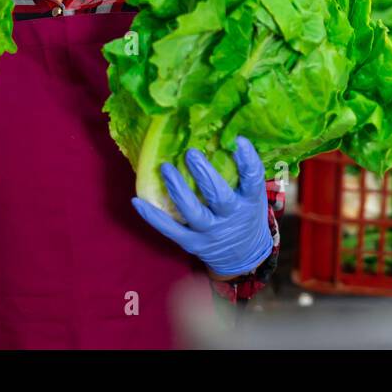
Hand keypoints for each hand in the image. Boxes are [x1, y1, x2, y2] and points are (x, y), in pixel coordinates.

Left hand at [131, 137, 272, 278]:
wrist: (244, 256)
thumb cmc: (246, 215)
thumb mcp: (253, 197)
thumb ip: (242, 174)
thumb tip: (226, 136)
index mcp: (249, 202)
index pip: (253, 180)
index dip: (247, 161)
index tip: (238, 141)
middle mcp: (231, 217)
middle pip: (219, 197)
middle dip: (204, 174)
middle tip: (190, 153)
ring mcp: (210, 232)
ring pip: (192, 212)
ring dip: (177, 189)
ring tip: (166, 168)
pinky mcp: (192, 243)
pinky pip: (170, 229)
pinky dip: (153, 216)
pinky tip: (137, 201)